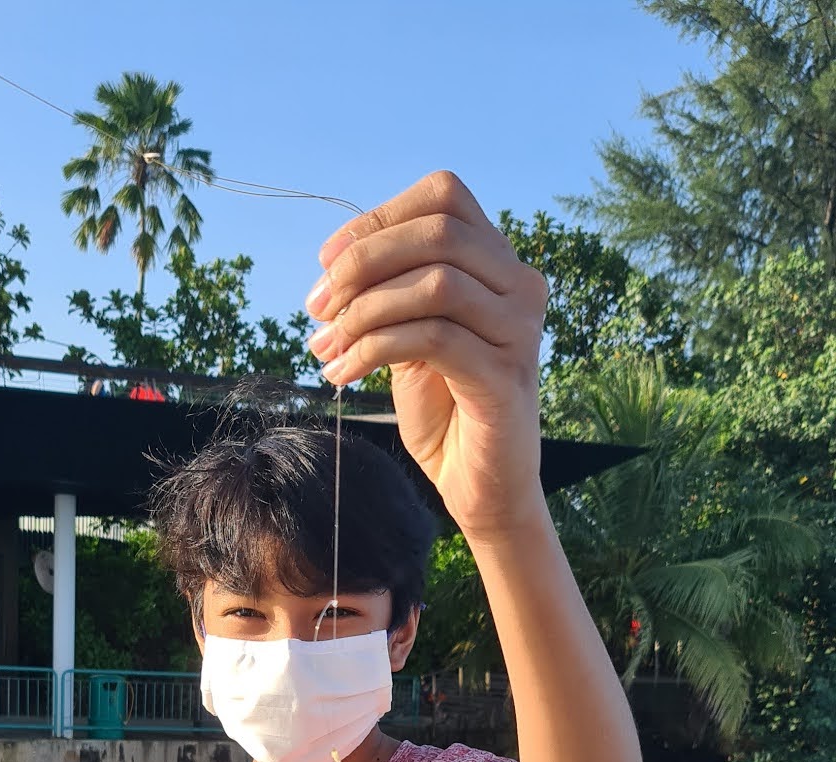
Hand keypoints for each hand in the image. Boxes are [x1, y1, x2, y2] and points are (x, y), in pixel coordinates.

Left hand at [305, 170, 548, 544]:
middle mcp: (520, 286)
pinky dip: (374, 349)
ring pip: (435, 284)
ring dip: (365, 311)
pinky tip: (343, 373)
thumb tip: (333, 266)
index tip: (328, 261)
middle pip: (438, 233)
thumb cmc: (444, 411)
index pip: (443, 198)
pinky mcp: (504, 377)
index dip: (379, 218)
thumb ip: (390, 293)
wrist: (481, 487)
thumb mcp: (411, 337)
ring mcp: (519, 331)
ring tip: (326, 346)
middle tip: (317, 307)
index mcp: (499, 264)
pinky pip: (432, 339)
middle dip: (364, 263)